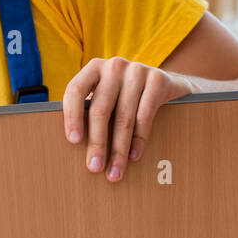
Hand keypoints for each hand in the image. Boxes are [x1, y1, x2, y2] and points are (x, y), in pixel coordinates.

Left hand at [62, 57, 194, 181]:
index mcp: (93, 68)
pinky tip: (134, 156)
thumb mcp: (107, 97)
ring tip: (115, 171)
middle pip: (100, 109)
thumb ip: (91, 112)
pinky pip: (145, 116)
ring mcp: (137, 71)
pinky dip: (139, 140)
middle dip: (97, 143)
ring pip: (123, 117)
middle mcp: (114, 66)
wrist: (165, 84)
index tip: (73, 141)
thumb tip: (77, 148)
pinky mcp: (158, 80)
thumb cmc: (125, 97)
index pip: (76, 90)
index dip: (72, 116)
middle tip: (94, 167)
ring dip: (119, 149)